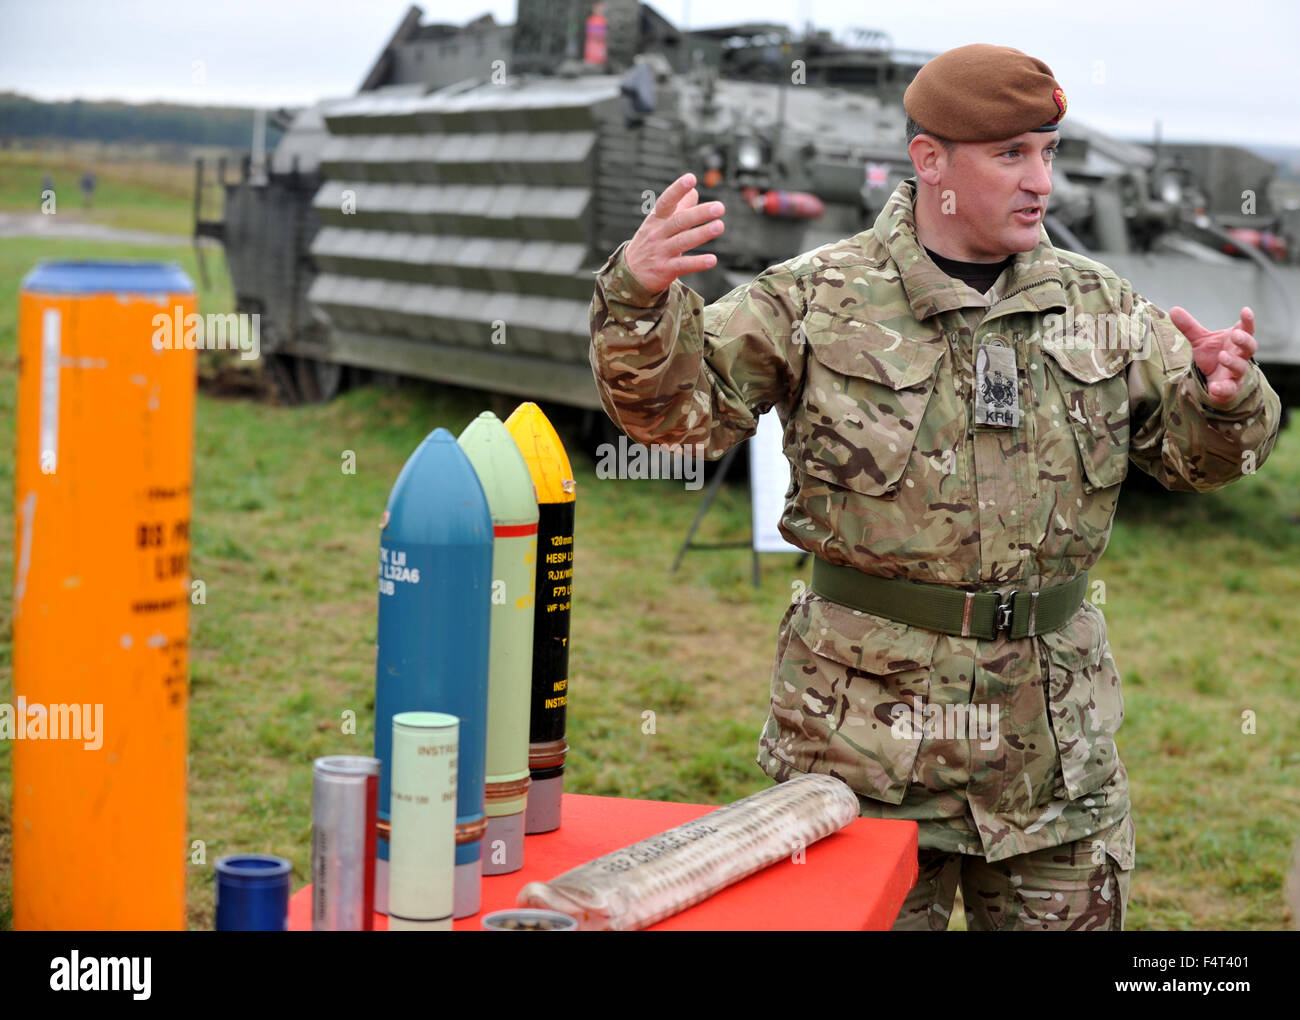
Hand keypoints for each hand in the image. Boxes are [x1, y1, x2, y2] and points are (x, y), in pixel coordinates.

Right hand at [623, 172, 725, 295]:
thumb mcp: (658, 224)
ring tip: (720, 226)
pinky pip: (683, 265)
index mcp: (656, 220)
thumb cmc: (650, 243)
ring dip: (702, 234)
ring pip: (683, 241)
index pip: (666, 201)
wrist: (630, 274)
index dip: (677, 190)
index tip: (690, 178)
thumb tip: (694, 191)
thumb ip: (678, 208)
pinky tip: (712, 260)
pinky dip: (698, 263)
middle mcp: (657, 234)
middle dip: (699, 213)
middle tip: (719, 207)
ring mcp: (660, 252)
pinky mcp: (665, 270)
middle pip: (679, 221)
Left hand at [1168, 305, 1257, 405]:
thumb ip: (1189, 326)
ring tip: (1222, 356)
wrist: (1213, 381)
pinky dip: (1223, 389)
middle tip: (1235, 335)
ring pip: (1241, 368)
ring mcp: (1236, 373)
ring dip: (1233, 362)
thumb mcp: (1200, 341)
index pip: (1246, 329)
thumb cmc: (1213, 356)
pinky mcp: (1230, 389)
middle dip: (1244, 341)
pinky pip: (1230, 390)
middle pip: (1250, 347)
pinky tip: (1214, 388)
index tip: (1245, 310)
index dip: (1248, 320)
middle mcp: (1240, 356)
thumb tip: (1174, 309)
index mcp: (1236, 341)